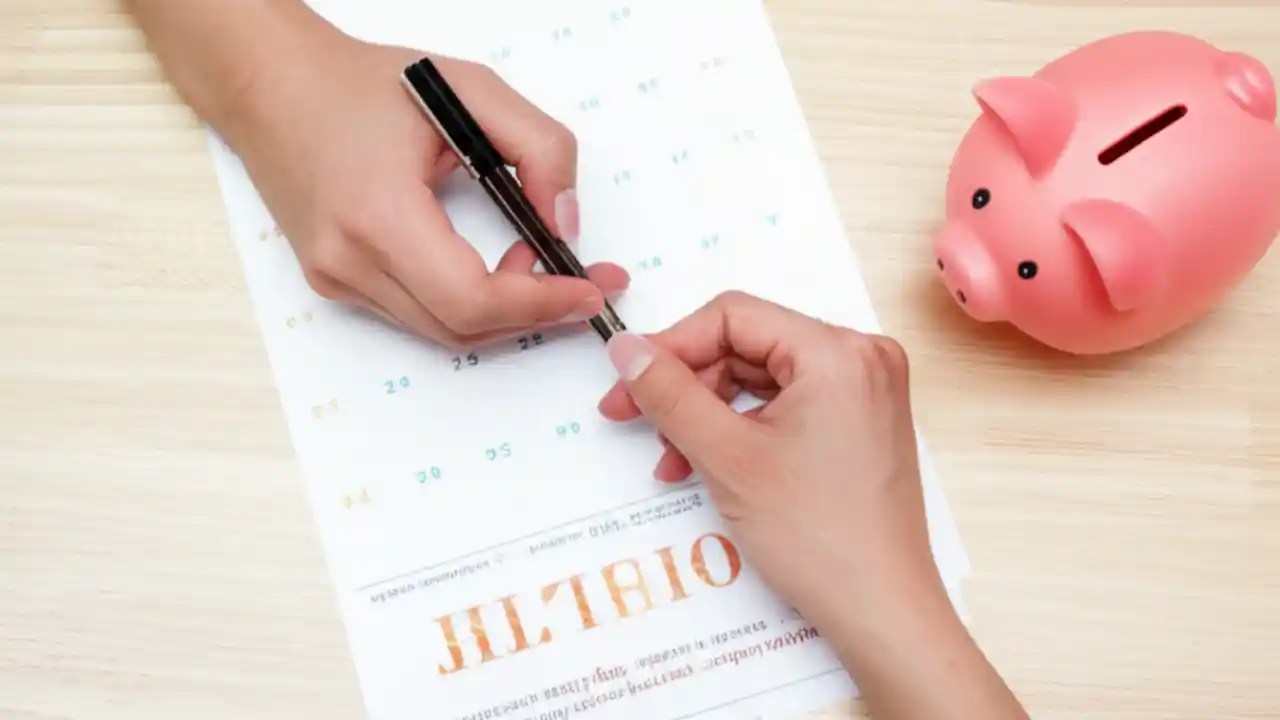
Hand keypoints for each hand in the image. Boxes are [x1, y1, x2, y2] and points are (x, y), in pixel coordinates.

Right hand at [226, 28, 628, 347]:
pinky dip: (467, 305)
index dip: (539, 303)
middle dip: (534, 313)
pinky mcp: (334, 283)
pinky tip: (494, 270)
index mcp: (377, 212)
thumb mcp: (472, 89)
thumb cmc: (360, 84)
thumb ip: (540, 150)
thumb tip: (564, 223)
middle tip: (582, 282)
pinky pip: (417, 317)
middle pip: (462, 329)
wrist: (272, 85)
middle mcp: (348, 260)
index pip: (470, 298)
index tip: (587, 289)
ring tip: (538, 265)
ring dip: (503, 313)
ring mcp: (336, 279)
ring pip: (442, 333)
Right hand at [597, 291, 1025, 719]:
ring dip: (709, 412)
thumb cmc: (820, 538)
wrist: (881, 610)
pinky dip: (744, 428)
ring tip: (674, 457)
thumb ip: (669, 393)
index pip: (733, 316)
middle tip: (635, 417)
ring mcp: (866, 391)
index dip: (671, 346)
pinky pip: (788, 404)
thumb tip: (627, 348)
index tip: (628, 380)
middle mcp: (862, 359)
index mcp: (839, 352)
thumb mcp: (725, 456)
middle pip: (747, 345)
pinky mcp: (861, 422)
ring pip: (763, 378)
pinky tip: (709, 462)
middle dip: (688, 385)